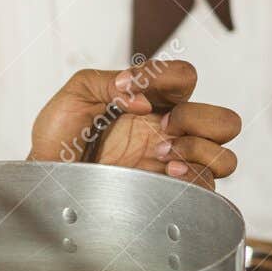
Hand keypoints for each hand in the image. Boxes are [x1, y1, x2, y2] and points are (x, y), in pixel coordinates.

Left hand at [29, 59, 240, 190]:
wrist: (47, 178)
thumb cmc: (59, 137)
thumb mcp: (77, 93)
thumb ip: (107, 81)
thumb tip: (141, 97)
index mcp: (152, 101)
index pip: (186, 78)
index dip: (168, 77)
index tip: (132, 88)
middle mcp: (169, 132)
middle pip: (224, 120)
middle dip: (198, 118)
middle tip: (162, 126)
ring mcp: (172, 164)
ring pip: (224, 157)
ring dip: (198, 149)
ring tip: (162, 153)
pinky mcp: (168, 194)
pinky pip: (207, 187)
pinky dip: (193, 175)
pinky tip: (163, 171)